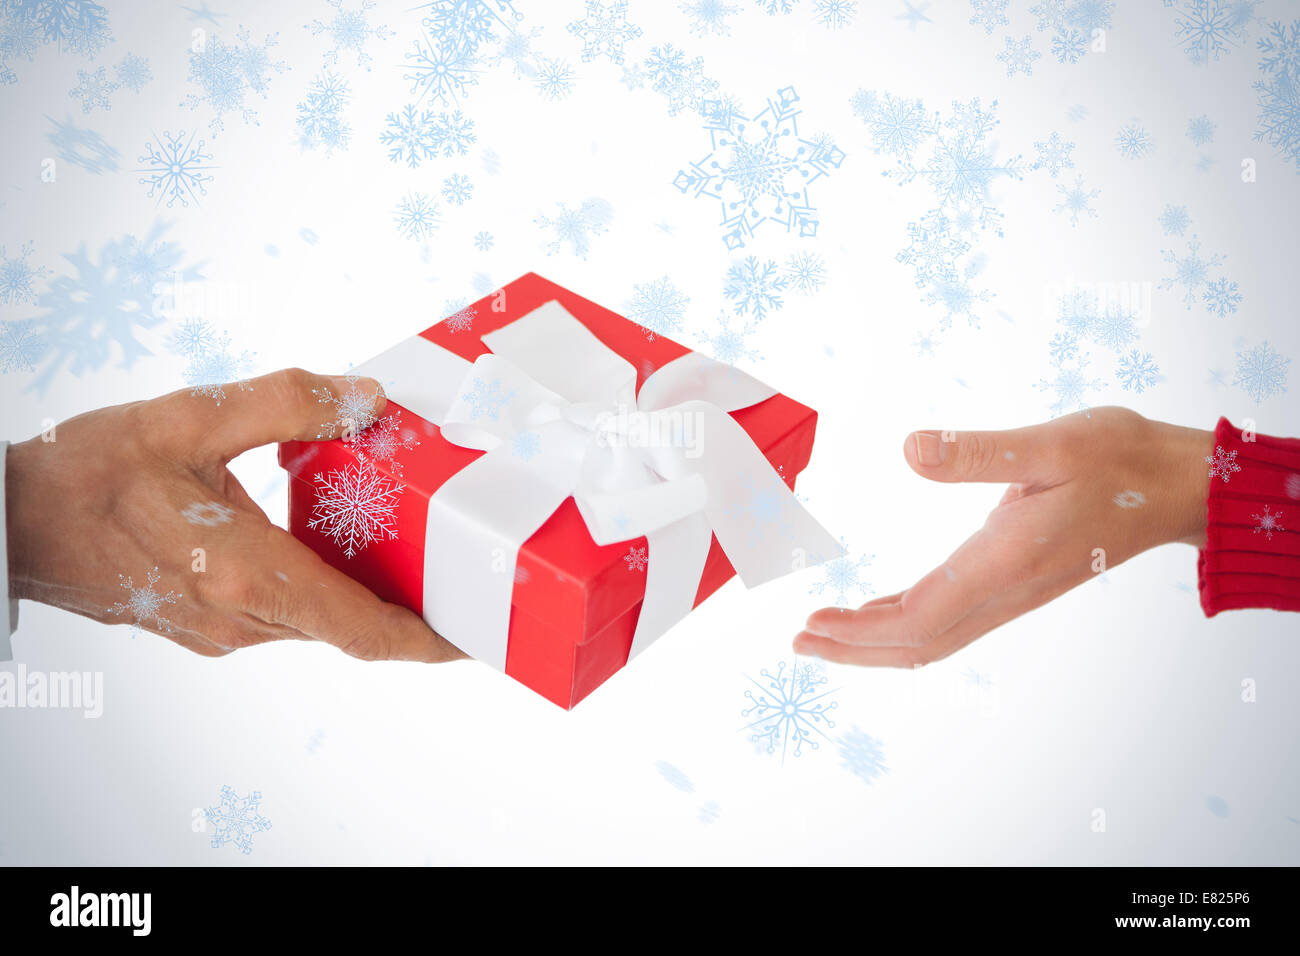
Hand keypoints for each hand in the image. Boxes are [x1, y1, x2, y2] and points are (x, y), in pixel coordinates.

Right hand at [4, 369, 462, 661]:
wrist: (9, 525)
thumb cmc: (86, 475)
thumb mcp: (190, 416)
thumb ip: (287, 403)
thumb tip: (368, 397)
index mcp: (248, 576)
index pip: (366, 630)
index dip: (431, 639)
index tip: (476, 635)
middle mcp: (241, 617)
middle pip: (352, 627)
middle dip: (411, 607)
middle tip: (460, 571)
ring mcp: (220, 628)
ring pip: (318, 620)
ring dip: (366, 594)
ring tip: (409, 545)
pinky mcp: (203, 621)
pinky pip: (284, 612)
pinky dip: (322, 587)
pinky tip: (332, 539)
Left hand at [795, 407, 1213, 666]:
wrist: (1180, 486)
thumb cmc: (1121, 459)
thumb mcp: (1051, 442)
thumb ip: (976, 451)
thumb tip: (907, 450)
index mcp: (1006, 562)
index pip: (918, 616)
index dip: (859, 629)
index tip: (812, 624)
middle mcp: (1007, 590)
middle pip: (918, 643)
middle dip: (854, 648)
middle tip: (799, 640)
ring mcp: (1014, 593)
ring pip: (935, 638)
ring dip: (877, 642)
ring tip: (827, 633)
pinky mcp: (1019, 583)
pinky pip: (953, 620)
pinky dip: (908, 624)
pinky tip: (884, 611)